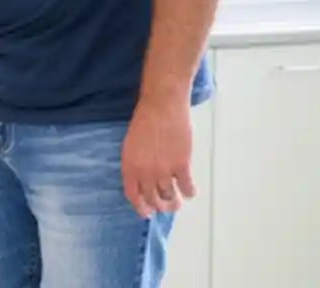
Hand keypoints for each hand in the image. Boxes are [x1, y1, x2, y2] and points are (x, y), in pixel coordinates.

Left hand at [121, 95, 194, 216]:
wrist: (162, 106)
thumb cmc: (145, 120)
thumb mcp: (130, 144)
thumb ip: (135, 163)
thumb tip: (142, 180)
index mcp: (129, 166)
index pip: (133, 195)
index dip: (140, 207)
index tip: (146, 213)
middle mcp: (145, 172)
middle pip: (153, 199)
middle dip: (159, 207)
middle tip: (165, 208)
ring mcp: (164, 170)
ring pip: (170, 197)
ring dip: (175, 203)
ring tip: (177, 202)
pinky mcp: (182, 165)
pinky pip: (187, 187)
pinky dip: (190, 192)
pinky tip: (190, 192)